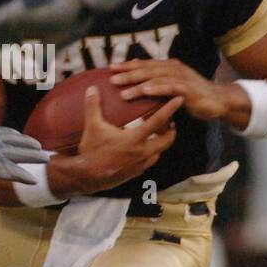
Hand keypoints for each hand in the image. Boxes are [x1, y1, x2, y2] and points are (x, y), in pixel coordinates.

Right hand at [52, 88, 181, 195]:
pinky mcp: (136, 173)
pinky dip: (150, 153)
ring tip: (157, 134)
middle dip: (171, 130)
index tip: (179, 99)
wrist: (87, 177)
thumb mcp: (92, 127)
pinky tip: (143, 148)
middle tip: (170, 121)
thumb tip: (92, 89)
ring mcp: (140, 165)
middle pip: (167, 140)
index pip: (158, 121)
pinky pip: (149, 161)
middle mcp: (142, 153)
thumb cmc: (91, 151)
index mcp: (135, 139)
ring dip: (160, 142)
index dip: (170, 109)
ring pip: (159, 152)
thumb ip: (94, 106)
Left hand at [110, 59, 232, 121]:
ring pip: (155, 77)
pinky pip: (169, 87)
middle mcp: (173, 68)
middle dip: (127, 72)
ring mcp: (181, 77)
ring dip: (137, 81)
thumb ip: (157, 86)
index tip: (110, 68)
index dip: (127, 65)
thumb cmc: (193, 96)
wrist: (218, 101)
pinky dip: (156, 88)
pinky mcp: (187, 89)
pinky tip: (144, 90)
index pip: (144, 64)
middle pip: (146, 69)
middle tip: (111, 76)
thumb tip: (139, 88)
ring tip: (121, 87)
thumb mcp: (172, 89)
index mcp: (168, 67)